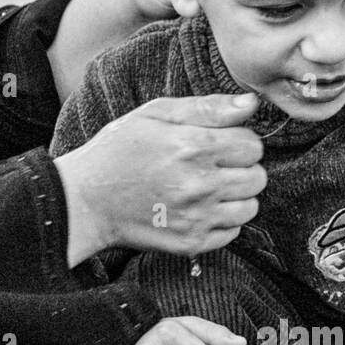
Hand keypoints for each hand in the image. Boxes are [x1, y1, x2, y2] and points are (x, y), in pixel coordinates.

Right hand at [52, 93, 266, 266]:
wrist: (86, 200)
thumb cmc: (119, 151)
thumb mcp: (156, 114)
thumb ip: (208, 107)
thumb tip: (252, 102)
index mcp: (193, 146)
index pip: (253, 144)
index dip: (238, 140)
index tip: (218, 143)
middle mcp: (200, 184)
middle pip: (257, 176)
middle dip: (241, 168)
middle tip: (212, 166)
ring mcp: (197, 217)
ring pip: (251, 206)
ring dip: (236, 196)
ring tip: (208, 188)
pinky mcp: (192, 242)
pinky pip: (233, 231)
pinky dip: (223, 221)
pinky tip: (199, 209)